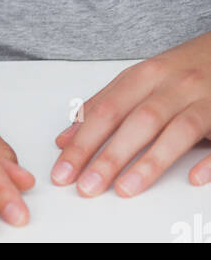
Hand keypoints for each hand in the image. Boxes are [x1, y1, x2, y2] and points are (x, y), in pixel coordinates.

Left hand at [51, 31, 210, 196]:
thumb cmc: (178, 70)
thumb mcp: (139, 78)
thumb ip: (103, 106)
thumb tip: (65, 139)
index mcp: (146, 75)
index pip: (107, 110)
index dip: (82, 142)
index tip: (63, 171)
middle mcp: (174, 86)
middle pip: (138, 121)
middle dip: (109, 156)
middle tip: (86, 186)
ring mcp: (204, 99)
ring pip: (177, 130)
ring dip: (150, 161)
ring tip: (124, 189)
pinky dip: (209, 160)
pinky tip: (193, 178)